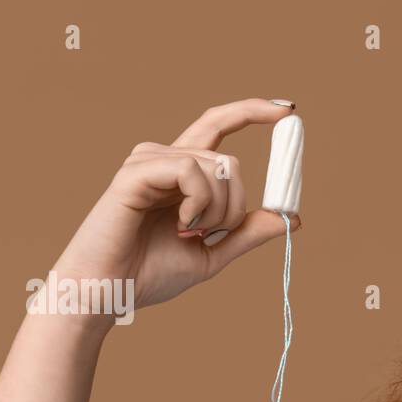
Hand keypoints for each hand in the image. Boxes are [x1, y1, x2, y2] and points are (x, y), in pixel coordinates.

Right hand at [47, 98, 300, 314]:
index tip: (287, 110)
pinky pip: (190, 171)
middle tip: (212, 234)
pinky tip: (180, 225)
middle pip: (230, 161)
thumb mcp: (213, 253)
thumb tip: (291, 218)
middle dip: (237, 205)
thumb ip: (247, 232)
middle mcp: (165, 158)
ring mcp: (148, 160)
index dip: (252, 111)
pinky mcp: (136, 171)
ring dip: (218, 211)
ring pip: (217, 167)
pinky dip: (198, 203)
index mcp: (181, 172)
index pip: (218, 125)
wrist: (110, 291)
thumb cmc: (150, 273)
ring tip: (188, 234)